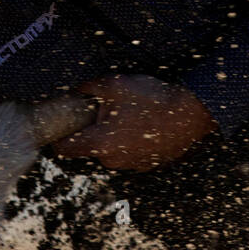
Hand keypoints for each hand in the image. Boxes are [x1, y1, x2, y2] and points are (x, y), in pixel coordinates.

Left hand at [54, 74, 216, 171]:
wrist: (190, 115)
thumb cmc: (150, 100)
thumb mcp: (114, 84)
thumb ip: (88, 87)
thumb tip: (75, 89)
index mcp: (99, 144)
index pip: (65, 149)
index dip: (58, 138)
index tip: (60, 127)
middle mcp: (112, 160)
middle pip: (90, 148)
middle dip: (93, 131)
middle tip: (105, 110)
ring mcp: (132, 165)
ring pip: (112, 150)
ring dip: (114, 136)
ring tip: (130, 115)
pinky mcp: (149, 165)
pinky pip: (132, 153)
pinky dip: (133, 142)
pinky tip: (145, 124)